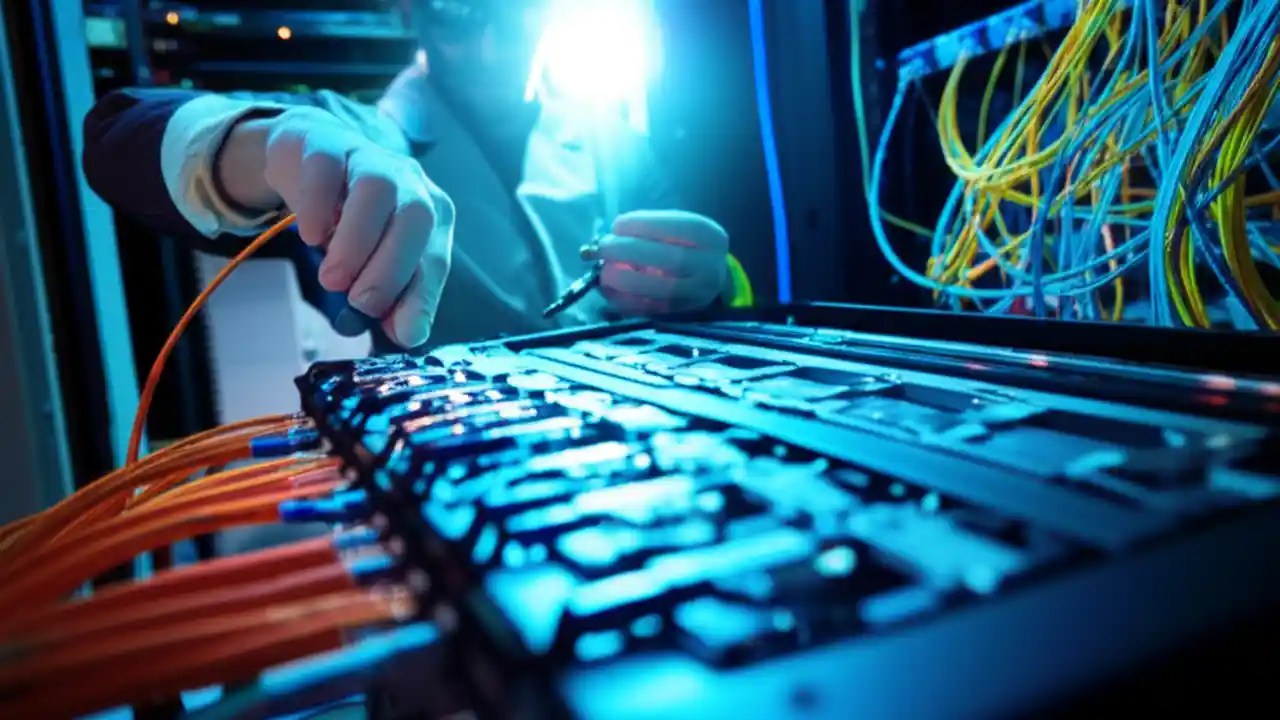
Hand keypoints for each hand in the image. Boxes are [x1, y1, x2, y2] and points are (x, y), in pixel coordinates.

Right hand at [221, 106, 453, 347]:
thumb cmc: (351, 219)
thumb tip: (407, 336)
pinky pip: (328, 170)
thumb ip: (394, 297)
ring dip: (357, 241)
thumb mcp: (374, 259)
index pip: (436, 259)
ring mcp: (369, 157)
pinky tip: (310, 236)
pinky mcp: (327, 145)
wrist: (310, 158)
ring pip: (377, 190)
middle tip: (359, 302)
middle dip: (391, 268)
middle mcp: (409, 182)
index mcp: (431, 215)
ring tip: (332, 279)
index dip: (422, 298)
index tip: (404, 334)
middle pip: (416, 218)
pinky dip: (319, 207)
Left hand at [589, 210, 729, 314]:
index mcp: (712, 238)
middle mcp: (712, 269)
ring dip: (624, 278)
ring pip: (662, 289)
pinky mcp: (679, 317)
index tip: (617, 225)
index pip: (681, 227)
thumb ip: (644, 230)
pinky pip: (648, 310)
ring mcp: (698, 297)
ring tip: (604, 269)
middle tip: (603, 247)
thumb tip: (602, 242)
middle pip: (674, 260)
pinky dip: (623, 299)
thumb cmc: (680, 247)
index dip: (645, 225)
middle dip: (631, 251)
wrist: (704, 281)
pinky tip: (608, 288)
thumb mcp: (673, 231)